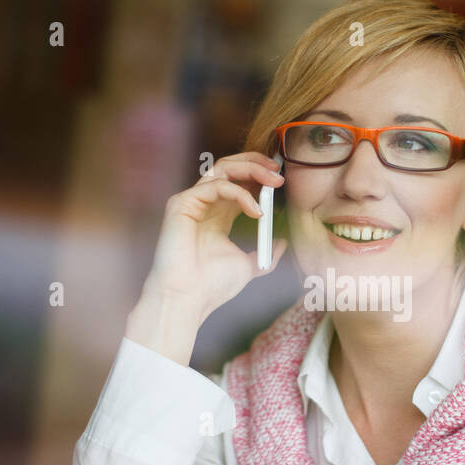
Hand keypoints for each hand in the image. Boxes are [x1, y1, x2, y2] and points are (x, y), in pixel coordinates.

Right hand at [127, 152, 286, 363]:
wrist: (187, 299)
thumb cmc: (212, 287)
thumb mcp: (249, 266)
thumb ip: (265, 253)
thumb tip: (283, 243)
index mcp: (218, 216)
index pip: (239, 184)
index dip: (260, 177)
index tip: (283, 180)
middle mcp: (204, 205)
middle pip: (230, 168)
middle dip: (257, 164)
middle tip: (279, 172)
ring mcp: (191, 202)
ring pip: (222, 168)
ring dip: (252, 170)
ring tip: (274, 183)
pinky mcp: (182, 203)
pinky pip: (216, 185)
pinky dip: (241, 194)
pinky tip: (256, 211)